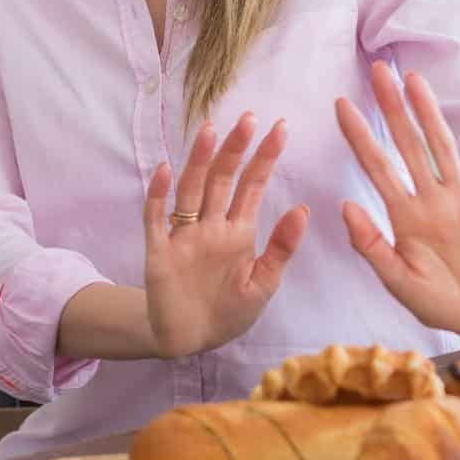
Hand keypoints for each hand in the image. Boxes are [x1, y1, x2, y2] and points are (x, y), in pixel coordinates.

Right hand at [142, 112, 308, 359]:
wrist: (190, 340)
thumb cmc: (228, 311)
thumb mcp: (263, 284)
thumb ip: (281, 248)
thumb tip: (302, 208)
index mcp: (238, 231)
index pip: (252, 185)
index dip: (265, 157)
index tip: (280, 127)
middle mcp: (211, 225)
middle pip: (222, 179)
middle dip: (235, 149)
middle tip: (249, 118)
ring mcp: (184, 235)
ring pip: (191, 190)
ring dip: (199, 161)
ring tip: (209, 130)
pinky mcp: (159, 251)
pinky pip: (156, 219)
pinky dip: (158, 195)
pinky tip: (164, 170)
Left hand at [335, 63, 459, 334]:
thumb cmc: (437, 302)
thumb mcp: (396, 281)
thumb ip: (370, 246)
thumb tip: (344, 205)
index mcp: (404, 217)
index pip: (376, 166)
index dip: (359, 135)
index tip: (340, 104)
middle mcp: (431, 201)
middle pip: (407, 145)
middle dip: (392, 109)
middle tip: (378, 70)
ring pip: (443, 148)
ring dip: (430, 113)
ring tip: (415, 79)